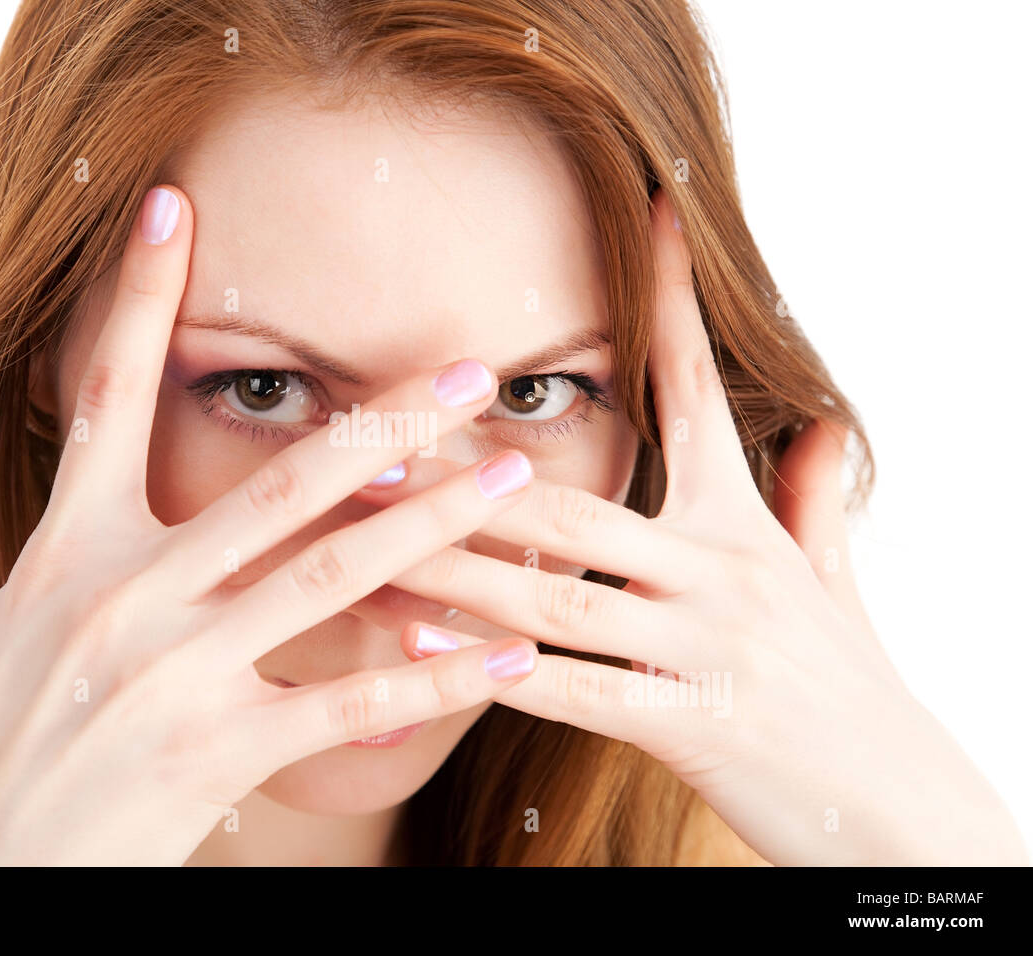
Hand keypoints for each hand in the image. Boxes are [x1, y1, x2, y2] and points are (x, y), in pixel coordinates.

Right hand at [0, 185, 538, 865]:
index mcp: (59, 556)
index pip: (102, 398)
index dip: (141, 297)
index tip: (177, 209)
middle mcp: (130, 599)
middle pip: (277, 485)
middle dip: (380, 420)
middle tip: (467, 370)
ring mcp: (182, 675)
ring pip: (331, 577)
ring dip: (432, 522)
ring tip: (515, 478)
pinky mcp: (219, 753)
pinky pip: (345, 706)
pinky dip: (431, 678)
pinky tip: (508, 656)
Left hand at [363, 189, 1028, 865]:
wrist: (894, 795)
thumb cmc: (844, 677)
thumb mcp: (828, 576)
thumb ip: (810, 499)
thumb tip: (822, 430)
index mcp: (739, 521)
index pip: (699, 388)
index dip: (673, 298)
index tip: (653, 209)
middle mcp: (722, 570)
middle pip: (573, 506)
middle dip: (465, 481)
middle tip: (376, 451)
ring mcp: (707, 646)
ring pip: (558, 599)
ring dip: (453, 575)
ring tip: (369, 552)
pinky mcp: (694, 723)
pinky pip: (580, 694)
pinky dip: (504, 675)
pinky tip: (431, 655)